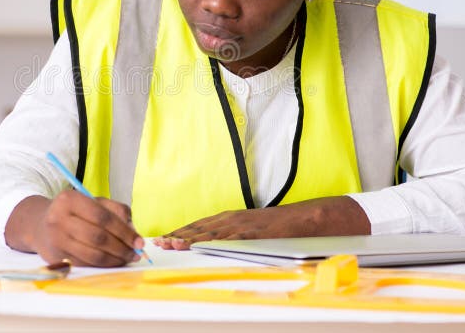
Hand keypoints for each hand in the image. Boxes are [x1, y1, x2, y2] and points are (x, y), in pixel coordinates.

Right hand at [4, 192, 143, 266]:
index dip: (124, 230)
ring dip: (115, 259)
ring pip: (93, 254)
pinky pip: (86, 264)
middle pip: (98, 237)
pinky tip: (113, 262)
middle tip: (136, 253)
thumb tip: (133, 230)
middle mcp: (59, 219)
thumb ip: (115, 210)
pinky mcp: (57, 258)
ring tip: (127, 258)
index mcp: (69, 199)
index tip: (138, 240)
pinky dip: (103, 265)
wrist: (39, 225)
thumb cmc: (71, 212)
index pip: (102, 216)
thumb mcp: (91, 202)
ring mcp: (56, 240)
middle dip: (122, 247)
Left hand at [153, 196, 370, 249]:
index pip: (200, 225)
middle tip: (159, 242)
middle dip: (178, 235)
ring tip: (172, 245)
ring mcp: (243, 225)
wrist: (306, 218)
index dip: (180, 232)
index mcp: (230, 218)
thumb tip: (216, 247)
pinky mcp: (254, 232)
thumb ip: (234, 236)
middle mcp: (232, 219)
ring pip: (210, 232)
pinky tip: (201, 245)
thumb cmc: (279, 228)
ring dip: (189, 238)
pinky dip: (213, 241)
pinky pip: (230, 238)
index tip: (163, 238)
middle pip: (199, 228)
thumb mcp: (251, 230)